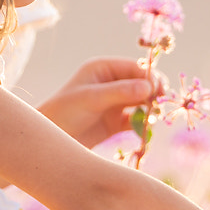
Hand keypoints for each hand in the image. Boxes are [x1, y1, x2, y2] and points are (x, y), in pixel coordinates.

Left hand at [36, 56, 164, 149]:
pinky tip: (145, 129)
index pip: (135, 68)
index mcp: (104, 68)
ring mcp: (116, 103)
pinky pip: (137, 120)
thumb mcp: (91, 99)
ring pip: (142, 102)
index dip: (150, 77)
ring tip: (154, 118)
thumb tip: (149, 86)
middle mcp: (112, 83)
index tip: (158, 91)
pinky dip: (144, 124)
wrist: (49, 142)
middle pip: (142, 83)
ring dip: (151, 109)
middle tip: (159, 105)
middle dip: (153, 93)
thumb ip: (120, 92)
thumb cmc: (64, 112)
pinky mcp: (117, 123)